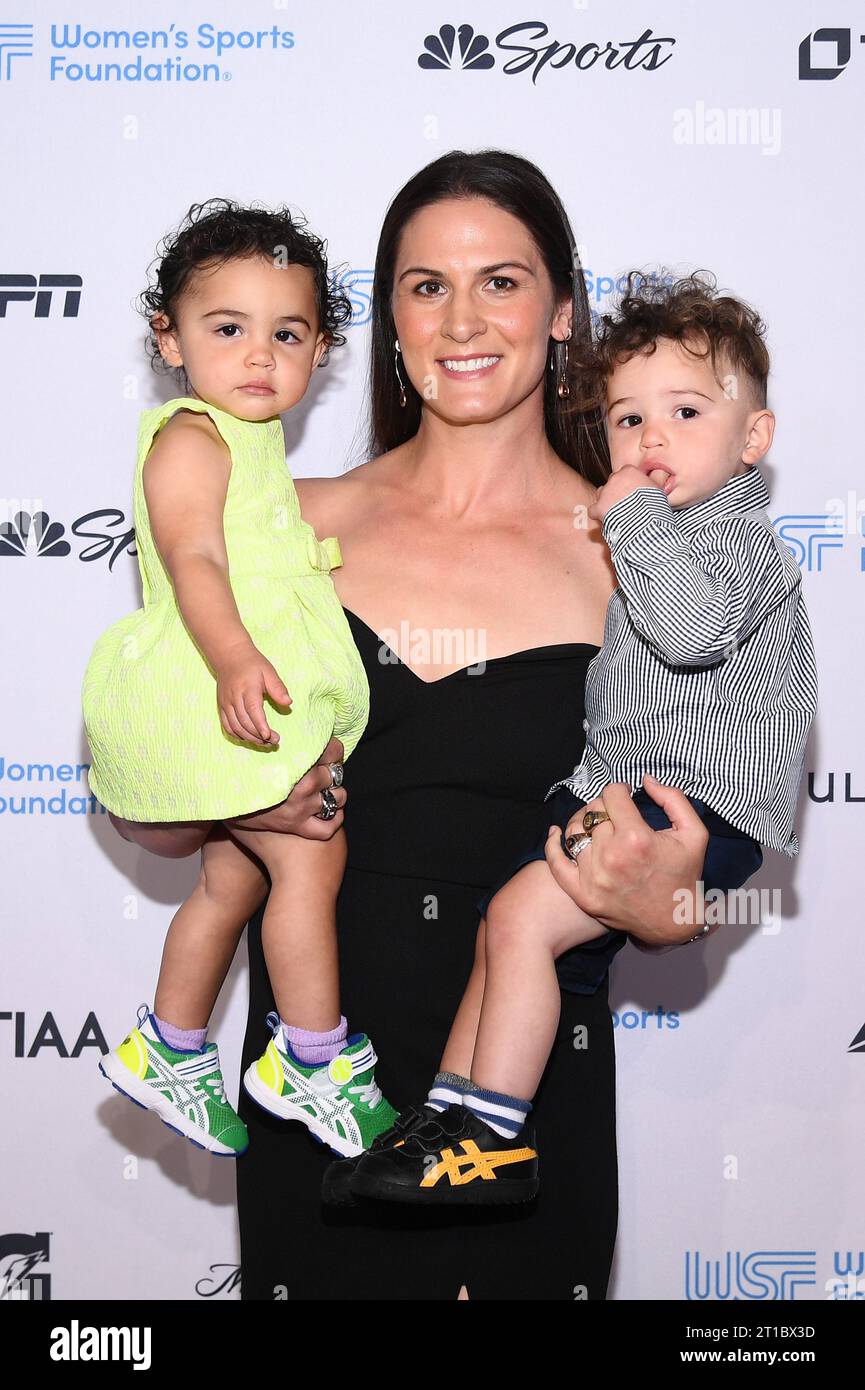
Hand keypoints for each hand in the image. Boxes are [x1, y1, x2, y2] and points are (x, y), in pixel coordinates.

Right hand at [216, 641, 291, 745]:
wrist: (229, 657)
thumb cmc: (252, 664)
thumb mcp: (269, 671)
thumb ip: (278, 688)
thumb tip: (289, 703)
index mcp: (247, 688)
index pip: (253, 710)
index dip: (260, 724)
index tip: (269, 736)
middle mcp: (234, 697)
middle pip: (245, 722)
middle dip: (259, 735)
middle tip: (274, 741)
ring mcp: (225, 703)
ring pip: (235, 727)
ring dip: (250, 738)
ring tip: (265, 743)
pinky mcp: (221, 707)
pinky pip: (227, 726)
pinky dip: (237, 735)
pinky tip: (249, 739)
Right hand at [224, 737, 345, 838]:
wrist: (221, 802)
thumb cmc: (237, 773)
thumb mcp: (256, 751)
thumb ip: (274, 742)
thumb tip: (282, 726)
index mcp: (297, 760)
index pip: (334, 750)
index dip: (333, 750)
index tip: (327, 752)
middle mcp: (304, 783)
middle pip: (337, 774)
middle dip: (332, 773)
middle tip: (321, 773)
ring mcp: (303, 806)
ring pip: (338, 798)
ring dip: (335, 795)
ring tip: (325, 793)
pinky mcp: (298, 826)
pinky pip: (329, 826)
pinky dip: (334, 820)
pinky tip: (329, 813)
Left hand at [544, 774, 708, 946]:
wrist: (674, 922)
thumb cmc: (684, 876)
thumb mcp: (694, 833)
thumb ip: (673, 798)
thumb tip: (645, 780)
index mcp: (636, 839)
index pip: (611, 795)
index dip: (620, 791)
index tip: (626, 797)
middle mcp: (611, 857)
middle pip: (593, 811)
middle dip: (605, 807)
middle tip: (616, 815)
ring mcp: (594, 877)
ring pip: (575, 830)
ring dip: (585, 823)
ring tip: (597, 826)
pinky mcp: (583, 894)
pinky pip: (556, 863)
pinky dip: (553, 844)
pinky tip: (556, 833)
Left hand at [588, 465, 662, 522]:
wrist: (647, 522)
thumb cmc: (655, 506)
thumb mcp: (657, 489)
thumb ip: (651, 482)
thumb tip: (654, 480)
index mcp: (629, 471)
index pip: (624, 473)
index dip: (628, 483)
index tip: (632, 492)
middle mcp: (615, 478)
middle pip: (612, 482)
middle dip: (616, 491)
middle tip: (625, 504)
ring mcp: (605, 492)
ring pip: (601, 494)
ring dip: (607, 501)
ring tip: (617, 512)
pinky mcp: (598, 507)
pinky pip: (594, 510)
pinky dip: (598, 515)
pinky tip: (607, 520)